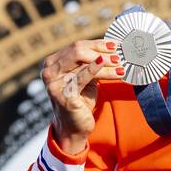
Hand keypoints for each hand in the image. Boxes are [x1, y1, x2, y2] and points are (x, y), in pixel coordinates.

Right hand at [39, 38, 124, 154]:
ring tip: (120, 63)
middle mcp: (49, 70)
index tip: (115, 44)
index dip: (97, 44)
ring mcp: (54, 82)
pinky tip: (112, 70)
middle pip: (78, 50)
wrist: (74, 127)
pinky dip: (97, 70)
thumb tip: (113, 47)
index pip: (77, 46)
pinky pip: (82, 77)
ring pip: (82, 62)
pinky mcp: (63, 94)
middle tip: (119, 52)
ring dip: (105, 62)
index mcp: (52, 62)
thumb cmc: (80, 100)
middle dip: (100, 49)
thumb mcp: (85, 77)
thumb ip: (91, 62)